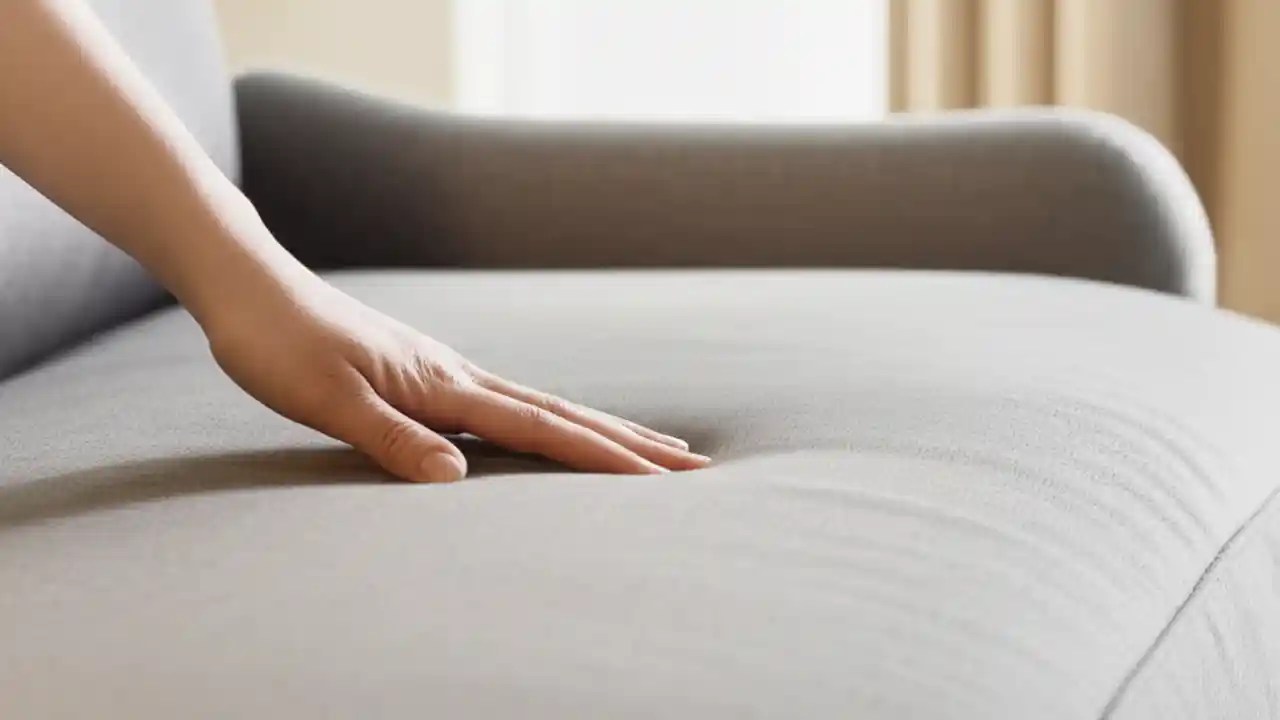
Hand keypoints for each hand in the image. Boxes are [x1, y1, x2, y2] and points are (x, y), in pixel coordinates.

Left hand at [202, 271, 710, 482]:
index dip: (602, 455)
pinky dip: (553, 421)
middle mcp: (457, 375)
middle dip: (629, 442)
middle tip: (693, 462)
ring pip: (543, 405)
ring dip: (601, 428)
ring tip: (649, 445)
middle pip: (562, 412)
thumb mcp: (325, 400)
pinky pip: (510, 404)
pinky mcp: (427, 373)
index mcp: (443, 385)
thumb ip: (391, 441)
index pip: (539, 428)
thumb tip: (457, 482)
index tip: (661, 475)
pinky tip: (553, 428)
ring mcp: (446, 371)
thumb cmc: (278, 344)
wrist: (250, 287)